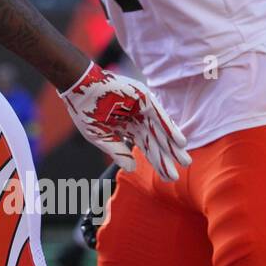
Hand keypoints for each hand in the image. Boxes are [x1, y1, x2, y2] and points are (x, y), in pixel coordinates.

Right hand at [60, 63, 189, 180]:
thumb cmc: (85, 110)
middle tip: (179, 174)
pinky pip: (160, 116)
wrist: (79, 88)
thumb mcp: (99, 136)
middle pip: (155, 142)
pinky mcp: (144, 99)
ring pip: (160, 131)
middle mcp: (136, 120)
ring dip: (172, 146)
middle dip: (166, 158)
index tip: (168, 178)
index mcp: (126, 129)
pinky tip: (180, 142)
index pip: (145, 148)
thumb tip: (132, 168)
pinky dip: (170, 129)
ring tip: (185, 162)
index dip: (156, 162)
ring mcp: (141, 109)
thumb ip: (117, 151)